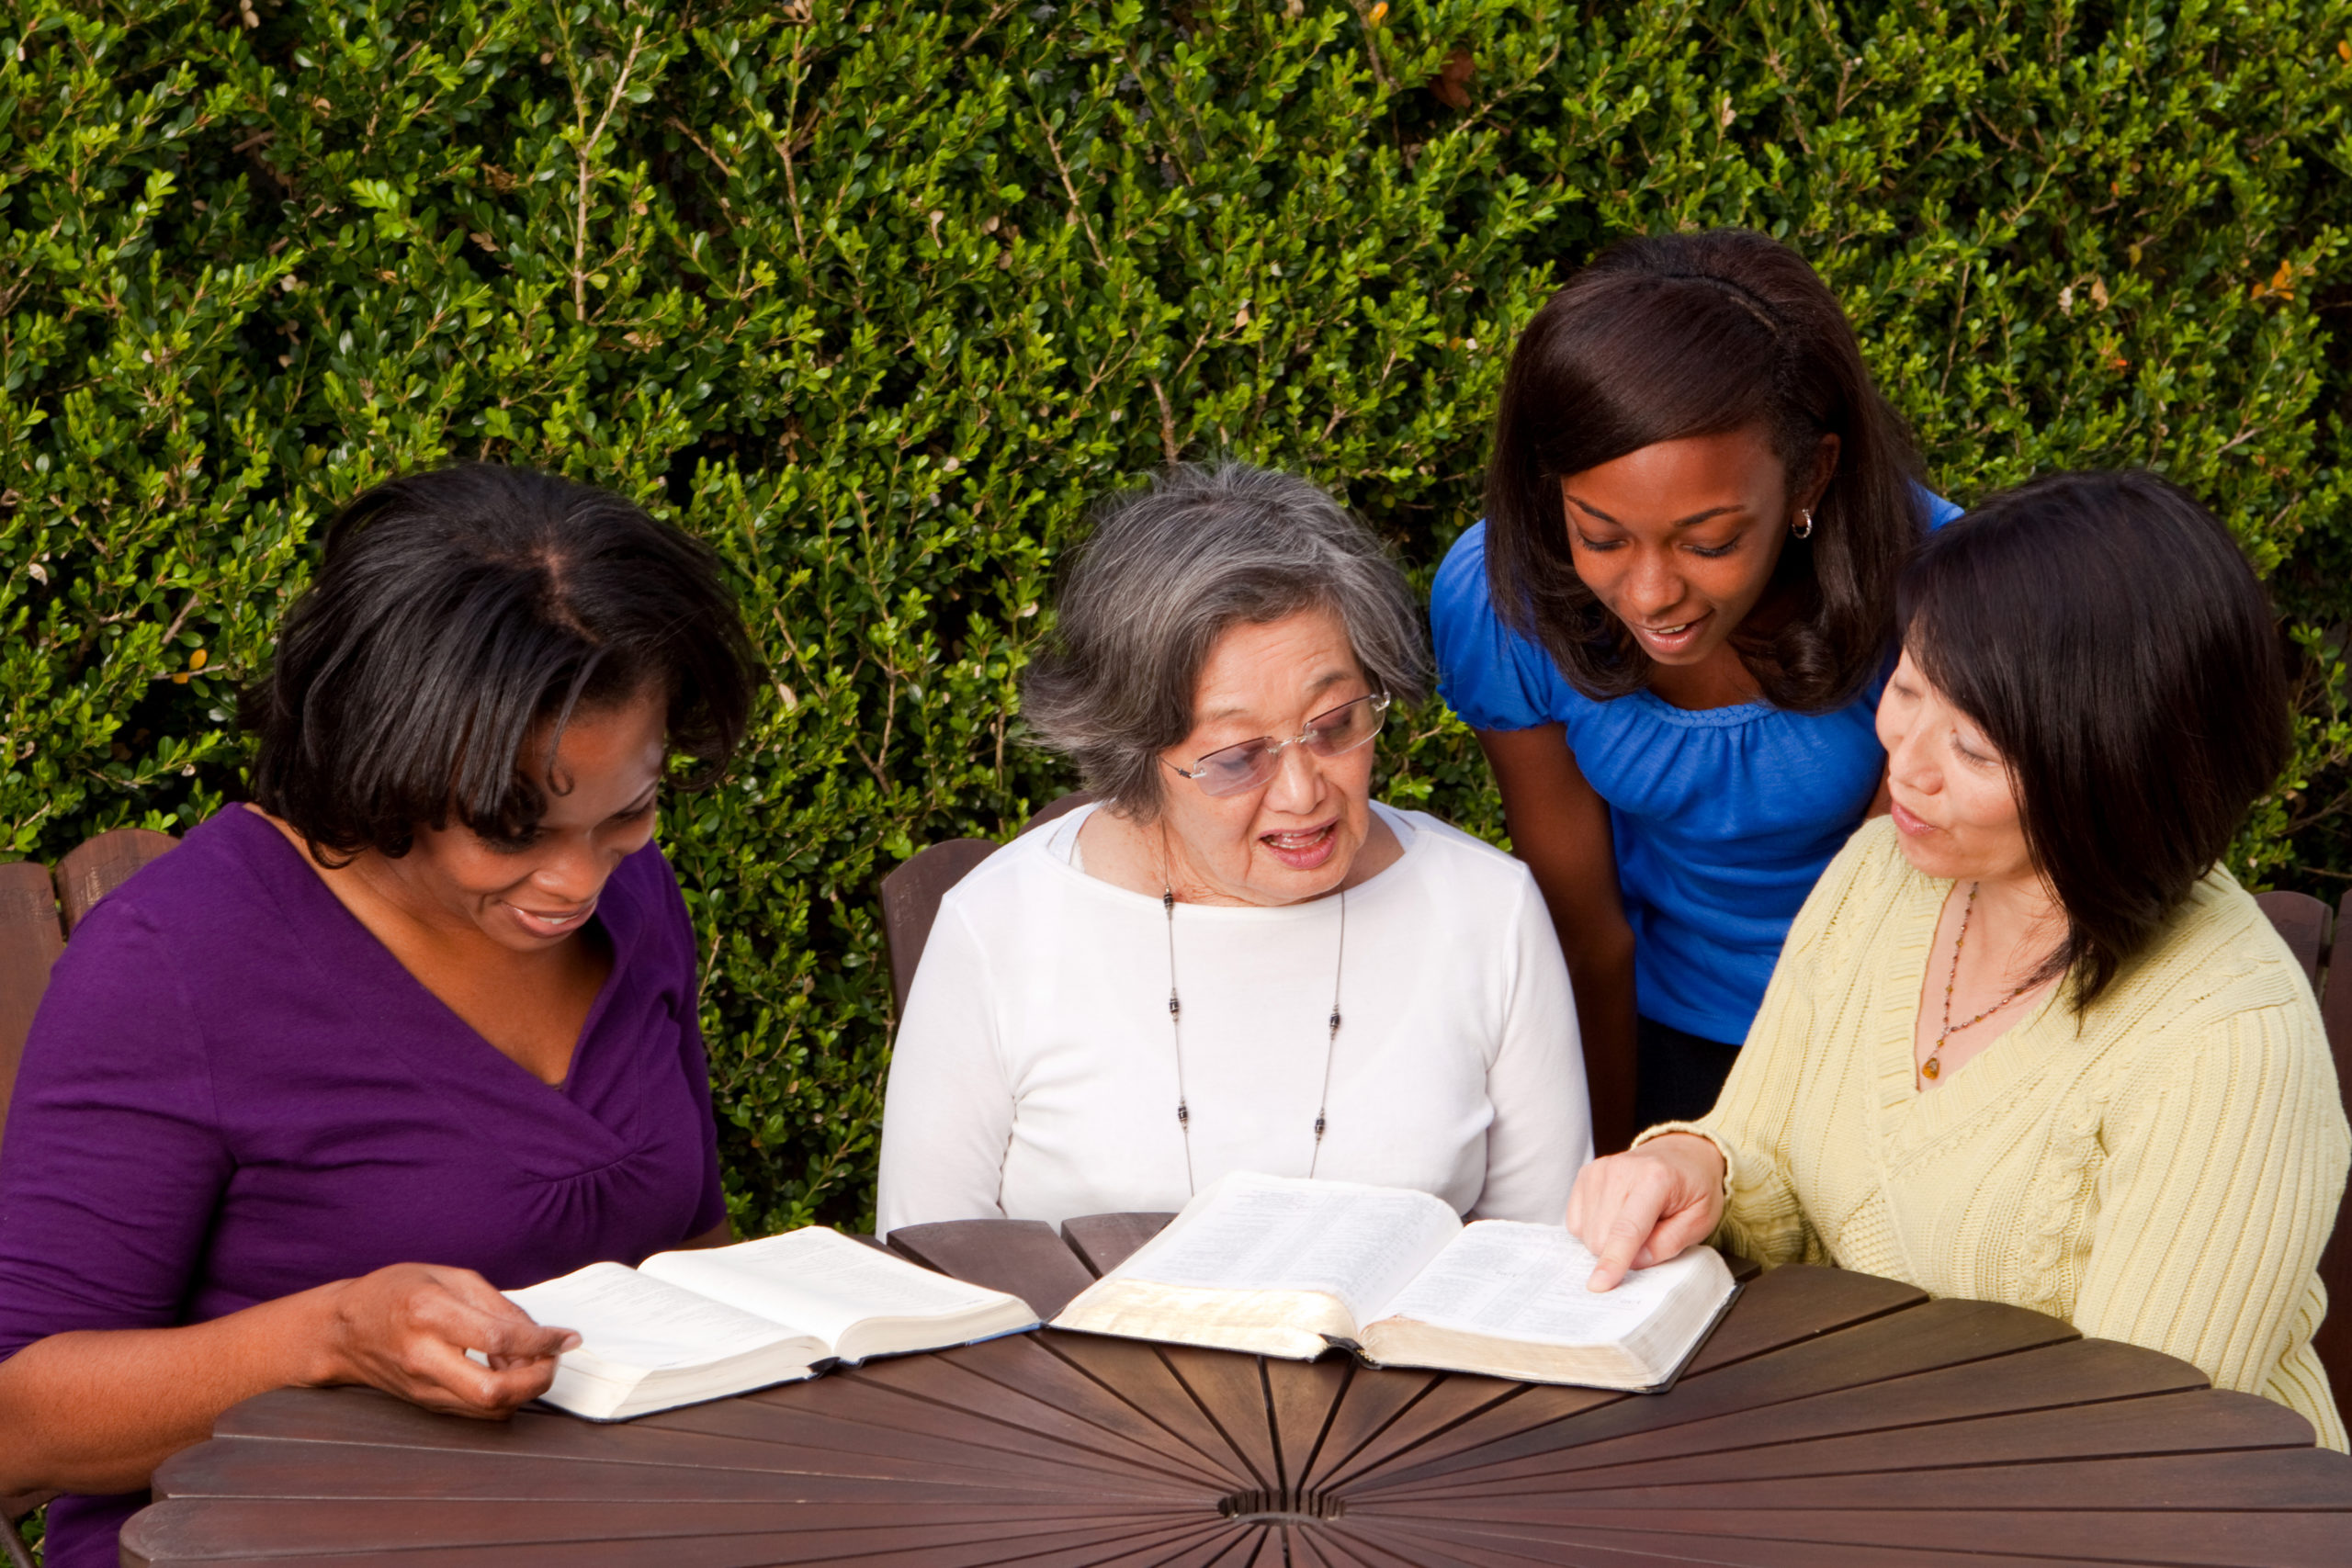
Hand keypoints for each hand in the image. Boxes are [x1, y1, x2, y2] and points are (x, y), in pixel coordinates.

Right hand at [313, 1263, 579, 1418]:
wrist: (342, 1330)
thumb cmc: (396, 1292)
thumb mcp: (450, 1277)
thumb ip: (497, 1305)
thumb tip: (541, 1333)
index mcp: (429, 1312)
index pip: (498, 1338)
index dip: (542, 1341)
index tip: (568, 1338)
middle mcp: (423, 1356)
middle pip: (493, 1392)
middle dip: (537, 1381)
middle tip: (553, 1359)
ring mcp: (422, 1387)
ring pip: (487, 1409)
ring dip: (523, 1390)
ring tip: (530, 1360)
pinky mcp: (425, 1403)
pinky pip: (475, 1411)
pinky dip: (503, 1396)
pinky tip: (506, 1370)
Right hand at [1565, 1133, 1726, 1291]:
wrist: (1682, 1154)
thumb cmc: (1694, 1188)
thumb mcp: (1699, 1221)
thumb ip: (1667, 1244)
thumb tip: (1633, 1262)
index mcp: (1655, 1178)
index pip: (1628, 1229)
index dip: (1614, 1260)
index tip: (1599, 1285)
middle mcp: (1620, 1169)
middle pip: (1602, 1236)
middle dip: (1621, 1253)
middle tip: (1650, 1235)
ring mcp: (1598, 1170)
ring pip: (1587, 1233)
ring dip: (1609, 1241)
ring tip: (1636, 1222)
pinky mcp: (1585, 1175)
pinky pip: (1576, 1223)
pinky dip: (1595, 1230)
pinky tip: (1616, 1217)